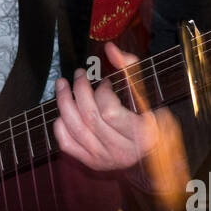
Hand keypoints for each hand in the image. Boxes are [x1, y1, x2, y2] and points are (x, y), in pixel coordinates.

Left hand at [52, 41, 181, 171]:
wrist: (149, 152)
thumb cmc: (149, 118)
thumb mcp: (148, 93)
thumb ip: (131, 68)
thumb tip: (109, 48)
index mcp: (142, 135)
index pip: (110, 112)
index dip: (102, 92)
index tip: (105, 83)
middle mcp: (122, 150)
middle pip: (90, 118)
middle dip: (79, 90)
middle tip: (79, 74)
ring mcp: (104, 159)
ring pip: (75, 129)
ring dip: (64, 102)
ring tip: (62, 84)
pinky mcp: (90, 162)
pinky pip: (67, 143)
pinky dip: (60, 125)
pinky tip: (64, 111)